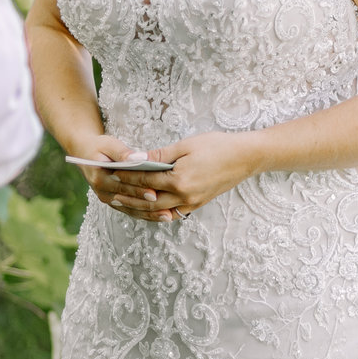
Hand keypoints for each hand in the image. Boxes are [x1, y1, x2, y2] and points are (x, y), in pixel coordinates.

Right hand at [70, 135, 181, 222]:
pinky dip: (145, 214)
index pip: (123, 186)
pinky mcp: (113, 202)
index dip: (139, 190)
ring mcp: (107, 199)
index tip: (154, 192)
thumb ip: (123, 152)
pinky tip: (159, 216)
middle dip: (148, 205)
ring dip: (149, 214)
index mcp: (100, 178)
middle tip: (166, 208)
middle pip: (129, 200)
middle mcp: (102, 192)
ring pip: (131, 209)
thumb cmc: (99, 147)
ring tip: (167, 216)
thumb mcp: (108, 144)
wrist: (85, 155)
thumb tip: (137, 158)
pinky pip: (130, 210)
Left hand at [113, 131, 260, 217]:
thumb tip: (136, 159)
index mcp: (179, 180)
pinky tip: (149, 208)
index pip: (145, 180)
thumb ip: (159, 155)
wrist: (246, 157)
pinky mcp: (198, 204)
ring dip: (140, 207)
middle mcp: (185, 196)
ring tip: (124, 202)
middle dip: (129, 196)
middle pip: (148, 200)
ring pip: (159, 211)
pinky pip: (173, 213)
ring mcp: (192, 203)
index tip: (112, 173)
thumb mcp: (185, 145)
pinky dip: (158, 212)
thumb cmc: (217, 146)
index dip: (127, 176)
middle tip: (111, 192)